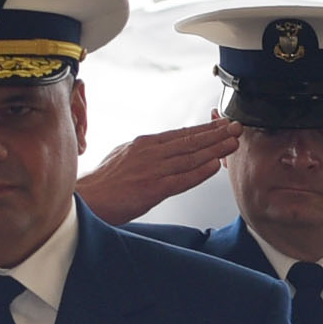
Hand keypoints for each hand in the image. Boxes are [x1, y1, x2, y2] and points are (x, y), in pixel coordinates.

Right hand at [78, 115, 238, 224]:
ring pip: (190, 157)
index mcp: (144, 144)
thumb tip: (159, 148)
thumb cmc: (102, 183)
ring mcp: (153, 170)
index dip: (204, 129)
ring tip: (233, 143)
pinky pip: (182, 179)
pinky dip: (200, 172)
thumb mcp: (123, 156)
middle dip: (216, 134)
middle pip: (190, 141)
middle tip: (236, 127)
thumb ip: (144, 152)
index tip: (221, 124)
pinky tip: (215, 165)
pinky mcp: (153, 189)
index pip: (181, 134)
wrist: (85, 199)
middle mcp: (151, 153)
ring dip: (215, 149)